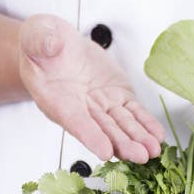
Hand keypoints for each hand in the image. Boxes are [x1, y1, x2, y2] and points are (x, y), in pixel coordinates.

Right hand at [18, 14, 163, 161]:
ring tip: (153, 151)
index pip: (75, 121)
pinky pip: (134, 112)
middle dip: (122, 144)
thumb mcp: (35, 37)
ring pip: (122, 125)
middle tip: (139, 156)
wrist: (56, 44)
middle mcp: (81, 108)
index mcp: (57, 100)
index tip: (104, 151)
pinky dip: (146, 123)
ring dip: (138, 138)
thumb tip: (50, 44)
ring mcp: (101, 104)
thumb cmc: (40, 44)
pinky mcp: (117, 96)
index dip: (90, 136)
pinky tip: (157, 136)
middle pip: (104, 131)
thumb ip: (41, 42)